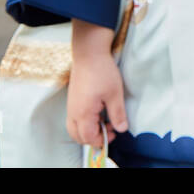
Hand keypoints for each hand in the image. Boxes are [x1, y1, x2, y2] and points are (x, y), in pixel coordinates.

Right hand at [67, 19, 127, 148]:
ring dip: (88, 131)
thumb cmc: (103, 72)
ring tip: (104, 121)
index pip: (89, 137)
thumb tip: (122, 129)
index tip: (115, 132)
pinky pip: (74, 119)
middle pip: (79, 136)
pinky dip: (84, 122)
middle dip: (94, 138)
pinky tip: (98, 112)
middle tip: (110, 129)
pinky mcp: (72, 100)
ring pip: (74, 128)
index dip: (102, 140)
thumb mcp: (115, 93)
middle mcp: (74, 112)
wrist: (89, 53)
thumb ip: (118, 114)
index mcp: (84, 113)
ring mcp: (71, 106)